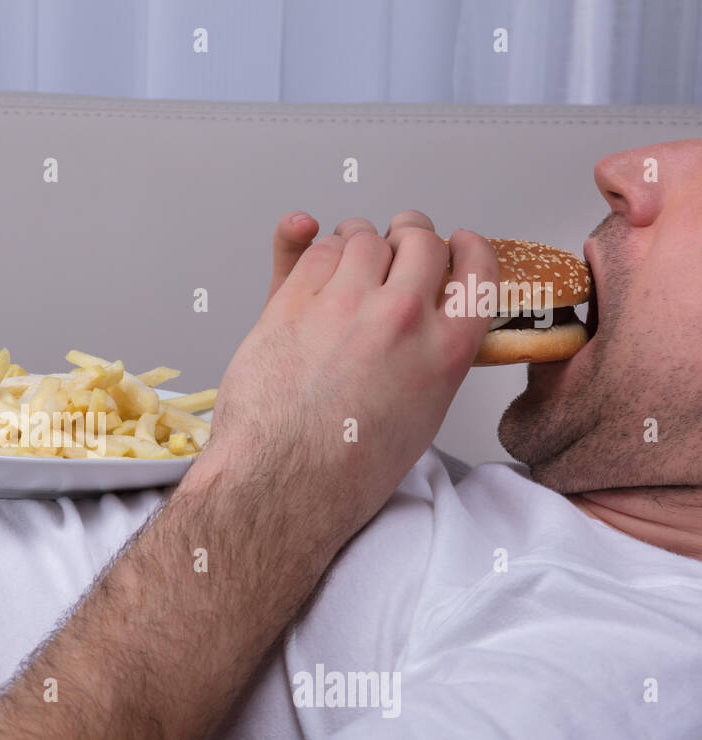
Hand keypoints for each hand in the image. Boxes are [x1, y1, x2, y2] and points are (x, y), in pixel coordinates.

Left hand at [192, 211, 498, 544]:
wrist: (284, 481)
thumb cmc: (346, 467)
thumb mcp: (420, 415)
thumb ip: (432, 356)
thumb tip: (429, 321)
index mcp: (447, 349)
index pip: (478, 268)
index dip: (466, 247)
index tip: (456, 243)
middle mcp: (404, 316)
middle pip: (421, 239)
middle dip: (409, 235)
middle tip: (396, 244)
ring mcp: (347, 303)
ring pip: (364, 237)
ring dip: (358, 241)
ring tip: (348, 259)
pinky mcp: (295, 300)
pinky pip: (314, 249)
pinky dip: (315, 250)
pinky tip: (314, 270)